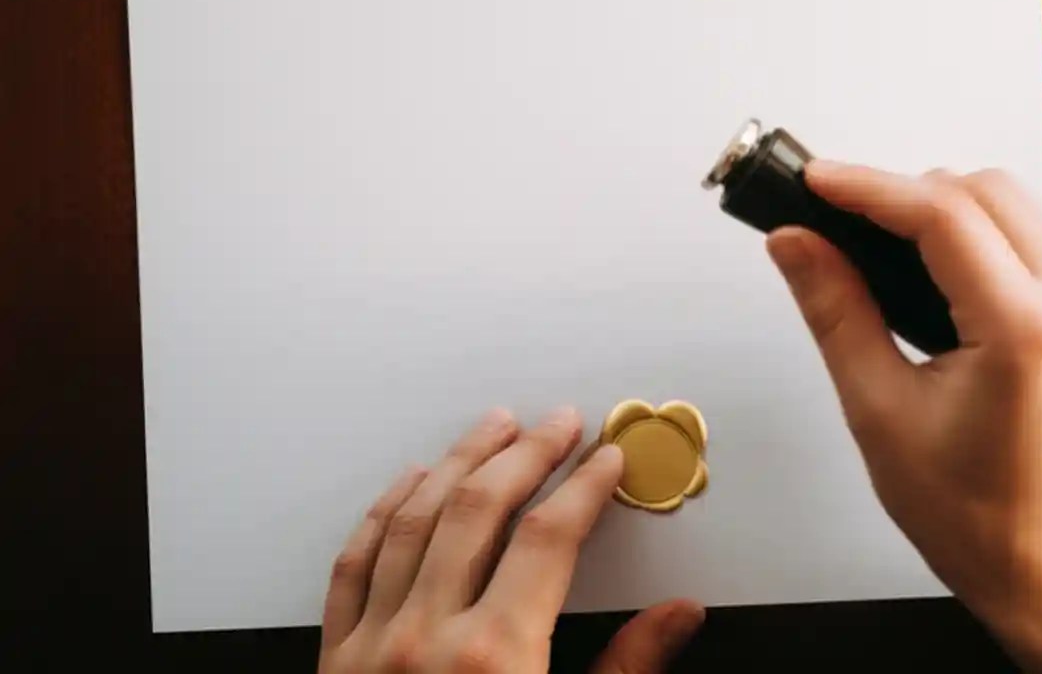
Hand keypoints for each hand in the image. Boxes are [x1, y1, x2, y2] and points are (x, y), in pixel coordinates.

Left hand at [318, 407, 703, 673]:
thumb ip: (624, 671)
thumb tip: (678, 616)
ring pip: (413, 521)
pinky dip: (380, 514)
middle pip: (481, 509)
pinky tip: (404, 484)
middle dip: (525, 454)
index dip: (585, 487)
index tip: (606, 459)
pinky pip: (352, 564)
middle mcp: (427, 639)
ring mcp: (372, 645)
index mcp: (496, 659)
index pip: (549, 537)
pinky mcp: (334, 662)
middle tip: (558, 423)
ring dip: (456, 464)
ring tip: (491, 428)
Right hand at [767, 162, 1041, 670]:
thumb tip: (795, 243)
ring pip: (1014, 206)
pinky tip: (930, 270)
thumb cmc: (973, 516)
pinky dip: (976, 236)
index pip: (942, 214)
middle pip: (984, 190)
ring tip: (875, 240)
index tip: (814, 181)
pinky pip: (1032, 242)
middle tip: (836, 213)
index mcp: (1025, 332)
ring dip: (943, 208)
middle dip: (904, 189)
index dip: (868, 187)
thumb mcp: (879, 412)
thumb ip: (835, 312)